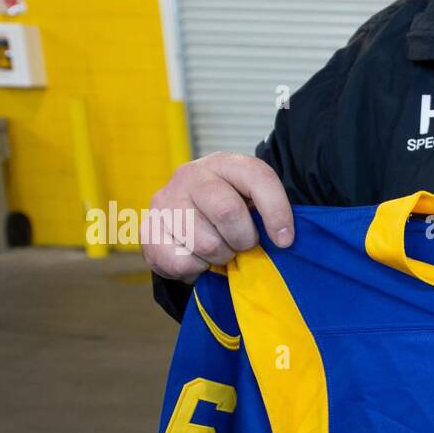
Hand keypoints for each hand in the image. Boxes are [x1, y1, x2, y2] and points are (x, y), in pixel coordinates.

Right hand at [140, 152, 294, 282]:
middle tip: (242, 245)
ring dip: (220, 257)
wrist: (185, 225)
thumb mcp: (253, 205)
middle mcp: (191, 175)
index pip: (257, 177)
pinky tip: (197, 257)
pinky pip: (183, 262)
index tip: (285, 241)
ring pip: (207, 243)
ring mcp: (165, 200)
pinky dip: (197, 269)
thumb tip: (282, 240)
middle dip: (244, 239)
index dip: (277, 212)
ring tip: (218, 250)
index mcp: (225, 163)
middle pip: (227, 212)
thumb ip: (268, 214)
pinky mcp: (148, 229)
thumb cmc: (230, 216)